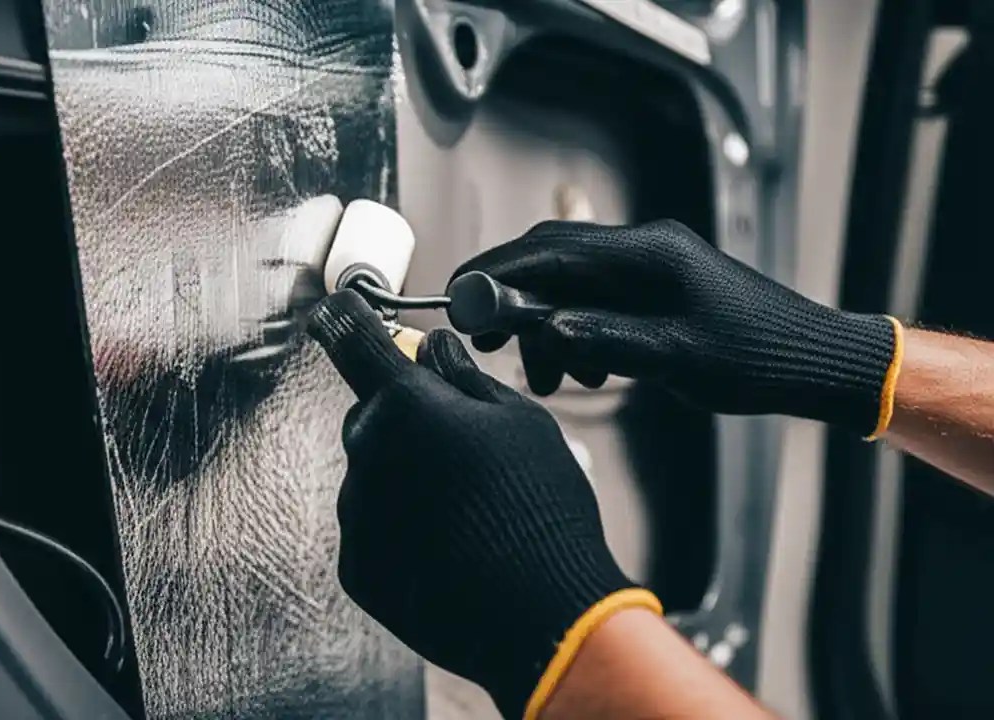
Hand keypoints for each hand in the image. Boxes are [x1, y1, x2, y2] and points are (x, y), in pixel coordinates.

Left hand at [307, 290, 639, 717]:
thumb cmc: (540, 508)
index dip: (344, 318)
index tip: (332, 310)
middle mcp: (367, 453)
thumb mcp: (522, 421)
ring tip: (469, 514)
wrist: (541, 615)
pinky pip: (373, 528)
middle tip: (462, 448)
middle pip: (370, 414)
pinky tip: (450, 548)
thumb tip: (431, 350)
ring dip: (405, 479)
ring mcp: (357, 514)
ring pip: (372, 475)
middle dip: (404, 418)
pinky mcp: (358, 567)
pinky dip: (402, 530)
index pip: (353, 340)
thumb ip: (465, 379)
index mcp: (407, 404)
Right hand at [453, 220, 899, 435]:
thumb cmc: (755, 358)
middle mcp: (645, 247)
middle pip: (552, 258)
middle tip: (487, 338)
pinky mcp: (658, 286)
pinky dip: (576, 330)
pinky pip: (597, 299)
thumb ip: (602, 338)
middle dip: (514, 298)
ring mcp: (651, 264)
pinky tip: (584, 369)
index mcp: (647, 252)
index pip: (549, 251)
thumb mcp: (674, 357)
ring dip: (548, 325)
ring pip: (572, 283)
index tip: (458, 296)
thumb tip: (541, 329)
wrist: (813, 360)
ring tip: (547, 376)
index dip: (496, 273)